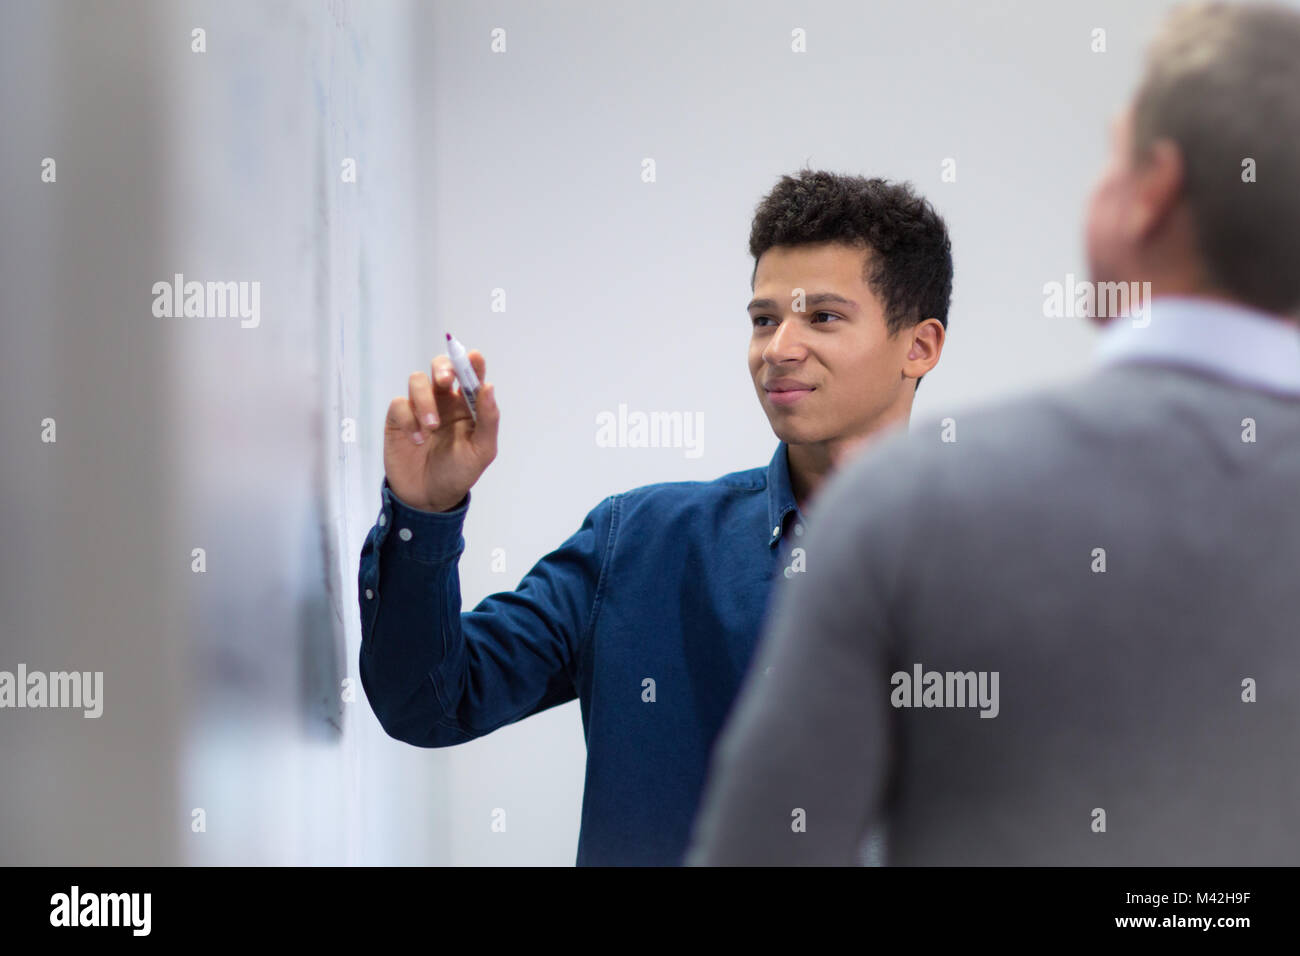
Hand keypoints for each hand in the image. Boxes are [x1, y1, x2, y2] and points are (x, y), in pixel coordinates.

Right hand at [383, 350, 498, 512]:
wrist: (428, 498)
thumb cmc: (459, 472)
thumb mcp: (482, 451)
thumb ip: (488, 420)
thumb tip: (489, 387)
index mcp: (467, 405)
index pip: (470, 375)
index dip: (471, 362)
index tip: (473, 357)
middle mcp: (443, 401)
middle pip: (440, 367)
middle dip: (442, 367)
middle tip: (444, 381)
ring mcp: (419, 408)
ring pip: (417, 381)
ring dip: (424, 400)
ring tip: (431, 427)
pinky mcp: (398, 419)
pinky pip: (399, 404)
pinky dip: (408, 419)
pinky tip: (416, 439)